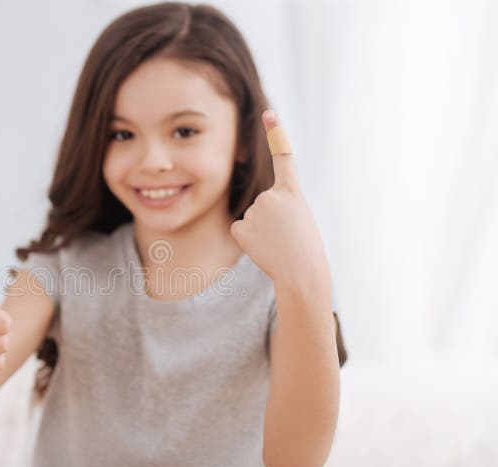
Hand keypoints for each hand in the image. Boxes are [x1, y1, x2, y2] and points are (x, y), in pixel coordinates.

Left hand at [230, 110, 330, 290]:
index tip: (268, 113)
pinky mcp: (241, 227)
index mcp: (292, 192)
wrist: (302, 273)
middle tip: (287, 235)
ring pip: (252, 218)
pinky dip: (250, 240)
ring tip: (279, 243)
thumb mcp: (300, 217)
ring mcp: (255, 210)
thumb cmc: (305, 249)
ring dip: (262, 232)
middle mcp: (271, 195)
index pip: (283, 156)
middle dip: (271, 219)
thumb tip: (258, 210)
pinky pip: (241, 230)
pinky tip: (264, 248)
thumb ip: (281, 205)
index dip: (276, 133)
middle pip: (262, 203)